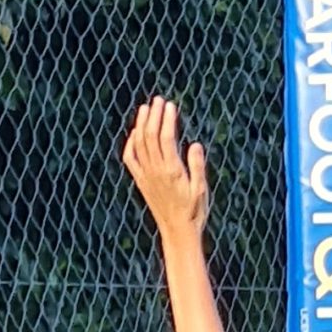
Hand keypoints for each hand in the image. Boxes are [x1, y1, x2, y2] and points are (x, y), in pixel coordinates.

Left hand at [122, 97, 210, 236]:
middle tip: (158, 100)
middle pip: (150, 136)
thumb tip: (195, 143)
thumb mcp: (201, 189)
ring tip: (145, 109)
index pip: (166, 137)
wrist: (177, 231)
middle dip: (153, 116)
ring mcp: (145, 175)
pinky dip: (130, 143)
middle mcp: (155, 170)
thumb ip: (197, 166)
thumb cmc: (194, 211)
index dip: (166, 119)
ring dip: (141, 124)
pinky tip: (134, 133)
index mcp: (171, 170)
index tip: (170, 105)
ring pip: (138, 144)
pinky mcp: (141, 181)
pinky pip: (130, 159)